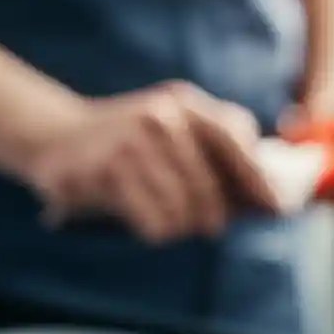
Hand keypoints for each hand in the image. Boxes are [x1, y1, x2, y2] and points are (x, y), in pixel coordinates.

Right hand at [22, 81, 280, 242]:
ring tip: (160, 213)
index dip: (258, 179)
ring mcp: (130, 144)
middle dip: (212, 217)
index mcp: (183, 103)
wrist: (56, 134)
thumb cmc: (131, 140)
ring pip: (183, 216)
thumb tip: (274, 194)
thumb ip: (223, 147)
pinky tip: (137, 215)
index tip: (277, 207)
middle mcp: (159, 118)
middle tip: (200, 222)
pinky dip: (152, 230)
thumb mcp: (175, 124)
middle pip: (211, 193)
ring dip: (177, 227)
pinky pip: (154, 226)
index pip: (234, 141)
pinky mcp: (105, 174)